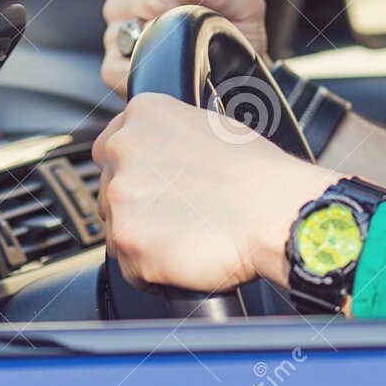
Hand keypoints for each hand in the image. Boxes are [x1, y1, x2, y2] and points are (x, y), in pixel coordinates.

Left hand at [92, 93, 334, 291]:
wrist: (278, 212)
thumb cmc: (258, 174)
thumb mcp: (211, 125)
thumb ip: (167, 134)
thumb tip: (157, 151)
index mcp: (143, 115)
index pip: (108, 149)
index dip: (132, 173)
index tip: (154, 186)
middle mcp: (124, 149)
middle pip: (107, 191)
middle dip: (137, 207)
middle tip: (179, 214)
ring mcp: (123, 196)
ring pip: (116, 229)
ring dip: (144, 239)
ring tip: (188, 234)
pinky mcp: (128, 240)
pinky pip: (129, 266)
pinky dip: (153, 270)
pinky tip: (186, 254)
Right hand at [100, 0, 268, 96]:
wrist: (245, 81)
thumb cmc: (240, 36)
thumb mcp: (244, 5)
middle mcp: (136, 5)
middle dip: (151, 1)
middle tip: (176, 9)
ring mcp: (125, 38)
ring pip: (117, 32)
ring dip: (147, 36)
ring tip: (175, 43)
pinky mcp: (121, 71)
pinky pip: (112, 68)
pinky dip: (134, 67)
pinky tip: (158, 65)